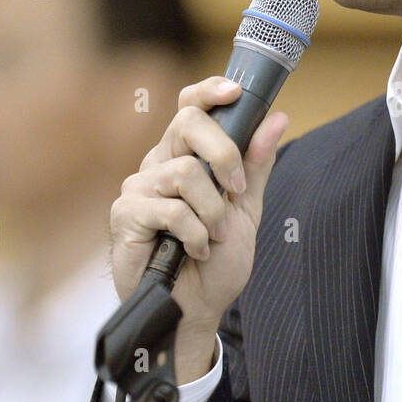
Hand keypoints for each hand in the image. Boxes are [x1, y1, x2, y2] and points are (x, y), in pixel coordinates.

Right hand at [109, 76, 287, 380]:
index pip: (189, 108)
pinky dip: (194, 233)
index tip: (236, 90)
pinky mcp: (125, 215)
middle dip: (225, 154)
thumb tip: (276, 118)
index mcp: (185, 157)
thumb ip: (256, 164)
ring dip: (213, 211)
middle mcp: (157, 164)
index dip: (209, 91)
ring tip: (214, 237)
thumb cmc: (214, 261)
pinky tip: (194, 250)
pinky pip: (171, 208)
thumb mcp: (246, 209)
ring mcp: (138, 188)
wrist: (195, 311)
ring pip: (186, 172)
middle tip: (236, 192)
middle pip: (187, 124)